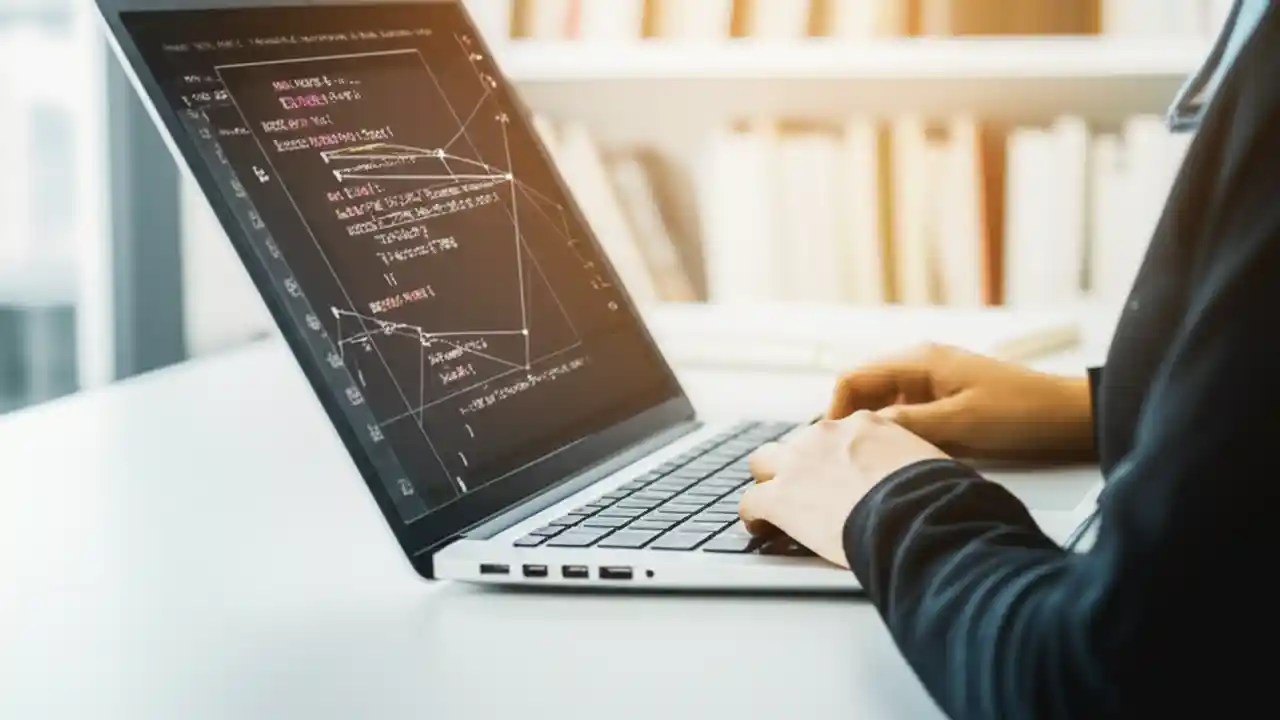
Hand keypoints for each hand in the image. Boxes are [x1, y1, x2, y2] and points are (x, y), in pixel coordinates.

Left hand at [740, 412, 948, 568]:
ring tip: (774, 507)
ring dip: (770, 482)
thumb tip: (929, 484)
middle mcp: (826, 434)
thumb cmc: (933, 495)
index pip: (838, 433)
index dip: (835, 456)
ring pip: (764, 463)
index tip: (839, 474)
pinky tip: (760, 528)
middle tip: (804, 489)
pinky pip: (751, 502)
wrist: (912, 514)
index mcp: (864, 424)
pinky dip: (754, 516)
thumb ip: (913, 465)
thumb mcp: (929, 464)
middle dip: (797, 464)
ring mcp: (797, 463)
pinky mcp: (779, 497)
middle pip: (796, 442)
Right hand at [826, 343, 1095, 462]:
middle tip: (844, 460)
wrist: (1068, 417)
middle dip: (848, 423)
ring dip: (871, 431)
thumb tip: (861, 432)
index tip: (832, 446)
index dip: (835, 411)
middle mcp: (917, 366)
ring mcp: (929, 383)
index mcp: (918, 361)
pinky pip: (902, 417)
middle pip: (861, 391)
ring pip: (879, 406)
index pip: (852, 379)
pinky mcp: (941, 402)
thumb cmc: (1021, 413)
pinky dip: (893, 435)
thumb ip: (908, 425)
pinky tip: (898, 458)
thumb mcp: (960, 422)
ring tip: (867, 462)